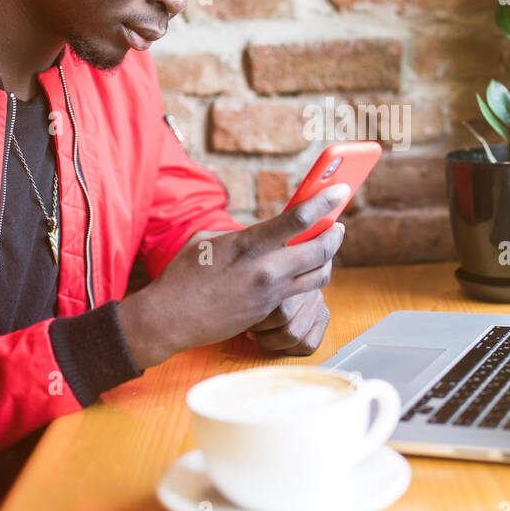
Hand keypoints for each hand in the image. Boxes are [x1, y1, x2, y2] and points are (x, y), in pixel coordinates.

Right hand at [117, 184, 348, 367]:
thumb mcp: (208, 240)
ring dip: (328, 260)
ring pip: (319, 276)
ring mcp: (270, 294)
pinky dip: (309, 280)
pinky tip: (304, 271)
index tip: (340, 191)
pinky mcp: (268, 312)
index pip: (297, 219)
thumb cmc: (183, 275)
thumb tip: (263, 234)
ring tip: (326, 248)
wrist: (169, 320)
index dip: (324, 203)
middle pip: (320, 250)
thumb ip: (241, 234)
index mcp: (247, 244)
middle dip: (335, 235)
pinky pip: (301, 294)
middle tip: (338, 225)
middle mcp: (265, 269)